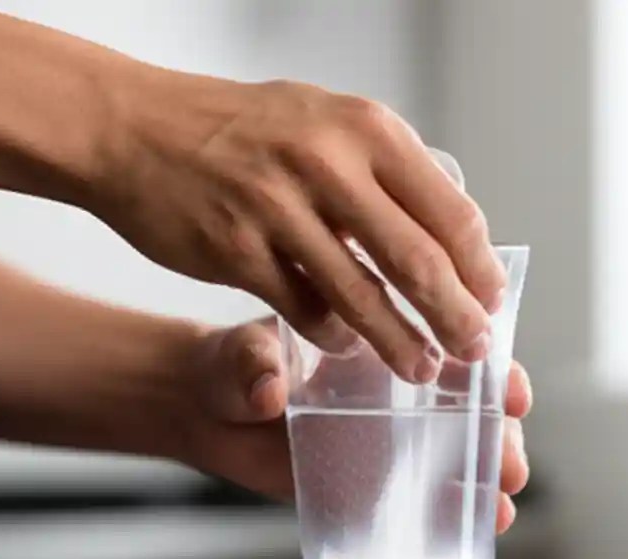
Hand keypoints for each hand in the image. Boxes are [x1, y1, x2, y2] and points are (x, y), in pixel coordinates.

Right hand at [93, 71, 504, 383]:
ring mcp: (279, 208)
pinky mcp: (237, 251)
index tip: (491, 301)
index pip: (450, 211)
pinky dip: (331, 335)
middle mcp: (328, 163)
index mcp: (365, 129)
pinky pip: (302, 310)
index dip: (478, 268)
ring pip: (361, 296)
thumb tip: (445, 234)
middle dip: (455, 317)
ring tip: (421, 368)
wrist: (135, 128)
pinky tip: (343, 346)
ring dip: (399, 342)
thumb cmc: (237, 128)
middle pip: (417, 260)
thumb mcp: (325, 120)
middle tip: (474, 351)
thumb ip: (382, 169)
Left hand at [176, 318, 531, 533]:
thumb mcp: (241, 355)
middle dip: (502, 434)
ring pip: (459, 453)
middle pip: (472, 406)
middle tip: (511, 462)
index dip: (490, 364)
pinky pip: (422, 497)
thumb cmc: (230, 364)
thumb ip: (253, 365)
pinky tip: (475, 529)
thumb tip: (268, 390)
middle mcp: (399, 388)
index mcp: (382, 340)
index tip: (508, 387)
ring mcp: (389, 437)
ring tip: (503, 506)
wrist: (203, 410)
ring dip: (490, 477)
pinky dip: (453, 513)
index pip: (452, 345)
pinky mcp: (369, 481)